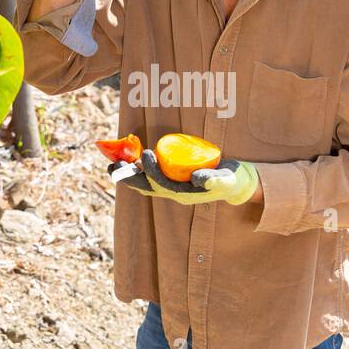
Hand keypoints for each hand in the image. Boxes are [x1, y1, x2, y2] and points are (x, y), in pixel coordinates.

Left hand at [113, 149, 258, 205]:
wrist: (233, 183)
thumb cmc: (230, 180)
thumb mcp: (225, 180)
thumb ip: (214, 179)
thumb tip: (197, 178)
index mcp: (183, 195)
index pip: (162, 185)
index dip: (152, 172)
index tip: (148, 154)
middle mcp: (174, 193)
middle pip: (147, 187)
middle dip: (130, 178)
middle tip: (115, 165)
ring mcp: (171, 186)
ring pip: (145, 183)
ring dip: (129, 174)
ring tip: (114, 164)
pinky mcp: (171, 178)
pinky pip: (150, 176)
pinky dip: (138, 169)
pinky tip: (129, 160)